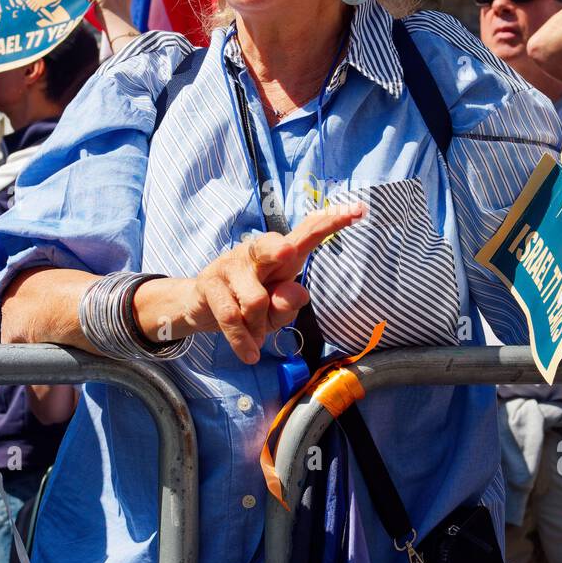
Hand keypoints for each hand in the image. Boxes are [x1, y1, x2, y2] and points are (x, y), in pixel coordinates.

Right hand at [176, 202, 365, 363]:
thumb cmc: (249, 307)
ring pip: (255, 300)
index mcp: (281, 254)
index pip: (308, 233)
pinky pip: (231, 317)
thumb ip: (288, 305)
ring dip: (259, 326)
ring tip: (258, 337)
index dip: (332, 222)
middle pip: (271, 245)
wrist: (202, 309)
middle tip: (289, 254)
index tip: (360, 210)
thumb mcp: (275, 313)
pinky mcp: (209, 283)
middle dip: (280, 249)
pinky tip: (250, 353)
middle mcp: (255, 252)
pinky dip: (243, 340)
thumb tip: (296, 292)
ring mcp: (230, 265)